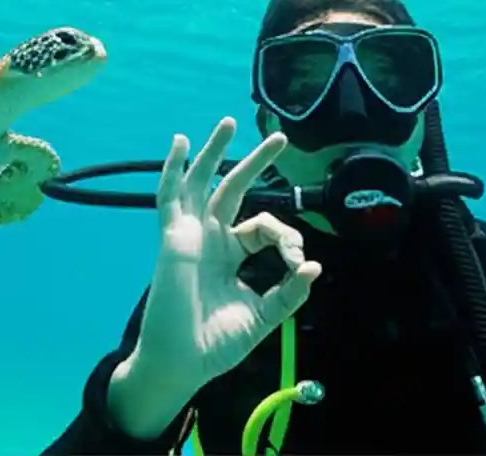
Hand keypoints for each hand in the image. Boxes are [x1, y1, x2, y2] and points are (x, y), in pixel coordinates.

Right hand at [130, 116, 322, 389]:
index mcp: (231, 256)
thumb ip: (289, 293)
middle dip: (256, 163)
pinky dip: (174, 170)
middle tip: (280, 138)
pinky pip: (170, 198)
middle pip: (234, 189)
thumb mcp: (263, 316)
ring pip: (203, 183)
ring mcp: (191, 236)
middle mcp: (211, 240)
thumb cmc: (216, 345)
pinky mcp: (173, 238)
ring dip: (214, 152)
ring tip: (228, 122)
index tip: (298, 262)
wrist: (182, 364)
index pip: (264, 227)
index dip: (287, 237)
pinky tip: (180, 143)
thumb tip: (315, 266)